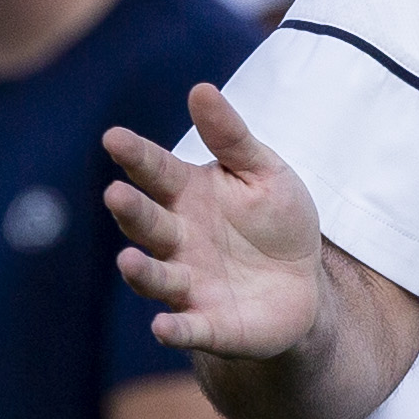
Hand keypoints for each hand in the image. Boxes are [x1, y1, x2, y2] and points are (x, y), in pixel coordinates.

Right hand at [103, 83, 325, 359]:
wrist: (305, 283)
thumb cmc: (276, 221)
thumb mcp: (263, 171)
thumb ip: (231, 136)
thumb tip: (201, 89)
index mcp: (188, 195)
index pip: (155, 172)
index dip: (135, 155)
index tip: (113, 137)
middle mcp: (178, 239)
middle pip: (148, 223)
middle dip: (131, 211)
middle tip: (116, 194)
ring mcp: (190, 284)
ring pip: (158, 277)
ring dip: (141, 272)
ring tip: (127, 261)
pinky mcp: (210, 325)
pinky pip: (188, 328)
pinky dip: (175, 329)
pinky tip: (163, 327)